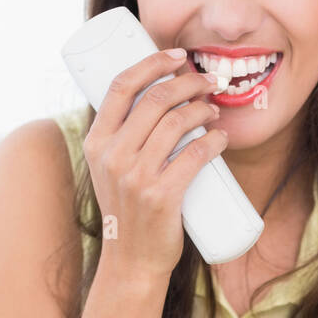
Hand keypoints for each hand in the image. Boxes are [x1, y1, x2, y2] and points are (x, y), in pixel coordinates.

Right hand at [82, 48, 227, 277]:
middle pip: (155, 99)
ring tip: (214, 110)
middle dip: (188, 82)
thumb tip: (159, 99)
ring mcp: (136, 177)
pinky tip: (221, 137)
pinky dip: (214, 141)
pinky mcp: (161, 196)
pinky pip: (194, 155)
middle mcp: (112, 156)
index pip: (120, 86)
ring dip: (203, 109)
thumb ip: (123, 138)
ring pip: (177, 123)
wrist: (132, 261)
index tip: (176, 56)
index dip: (151, 63)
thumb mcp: (111, 171)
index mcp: (96, 143)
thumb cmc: (129, 211)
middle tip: (208, 83)